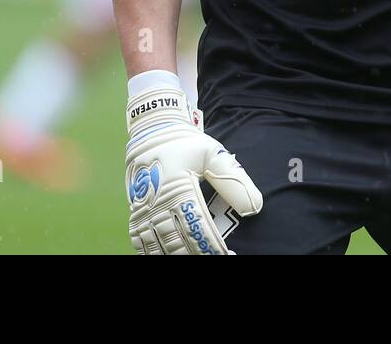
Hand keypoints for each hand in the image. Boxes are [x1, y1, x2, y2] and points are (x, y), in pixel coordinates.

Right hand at [125, 86, 262, 253]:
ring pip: (158, 247)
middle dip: (198, 254)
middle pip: (178, 243)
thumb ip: (234, 180)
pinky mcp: (136, 213)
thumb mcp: (213, 154)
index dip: (212, 246)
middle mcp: (157, 202)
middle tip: (217, 258)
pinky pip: (141, 241)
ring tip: (197, 257)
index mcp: (178, 188)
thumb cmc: (186, 143)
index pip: (197, 227)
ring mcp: (143, 210)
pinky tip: (169, 256)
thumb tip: (255, 207)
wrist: (152, 131)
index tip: (228, 254)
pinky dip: (153, 252)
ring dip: (177, 256)